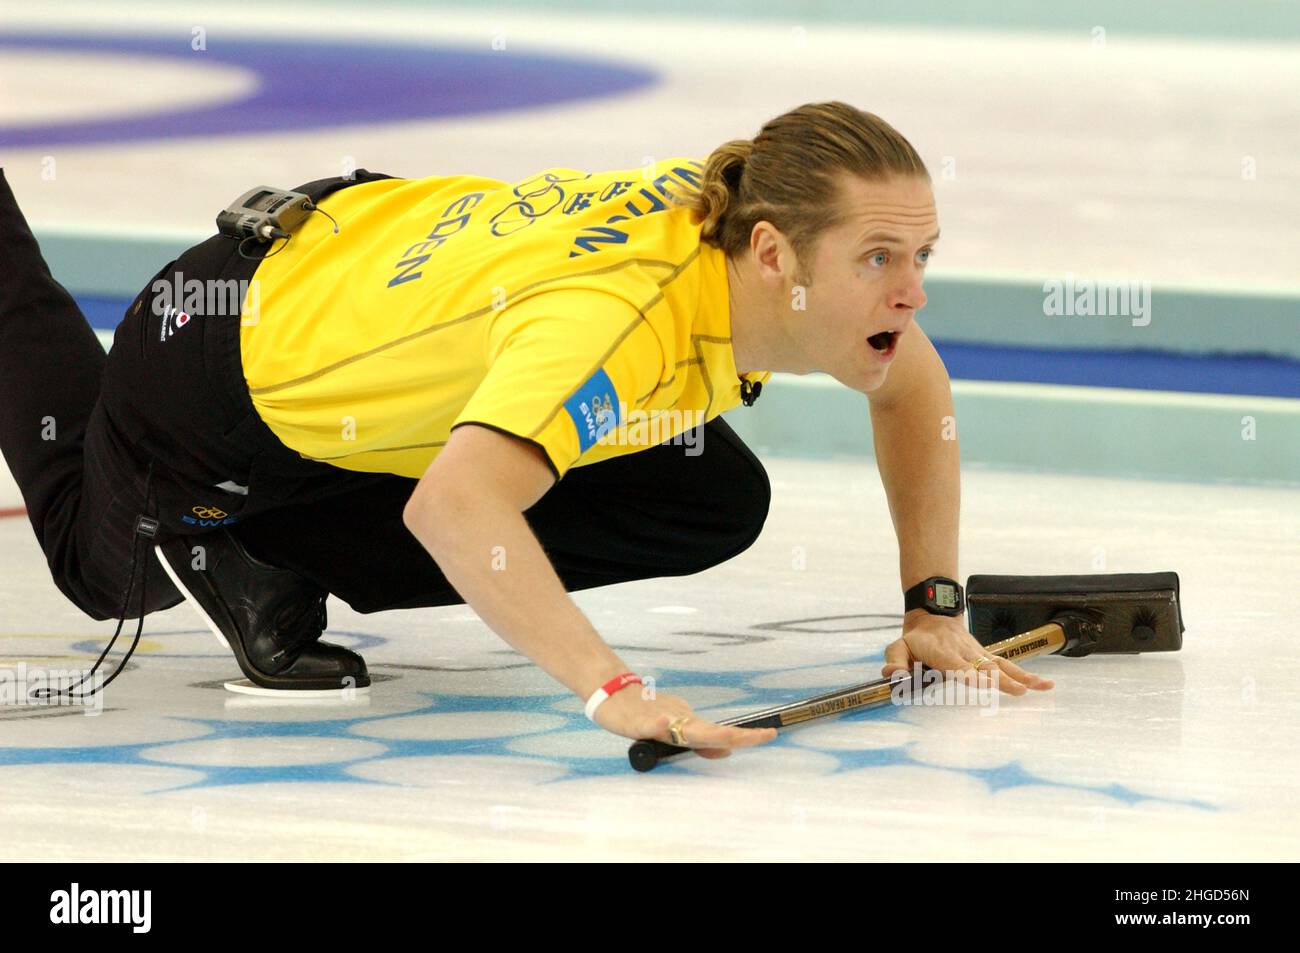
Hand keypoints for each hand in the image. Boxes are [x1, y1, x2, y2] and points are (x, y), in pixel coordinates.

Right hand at [592, 686, 776, 758]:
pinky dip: (655, 724)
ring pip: (682, 728)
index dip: (744, 736)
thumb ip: (700, 740)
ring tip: (729, 736)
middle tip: (764, 736)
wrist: (611, 690)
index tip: (769, 735)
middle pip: (707, 731)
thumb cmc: (645, 711)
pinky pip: (646, 725)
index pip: (720, 733)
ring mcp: (656, 719)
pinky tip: (663, 723)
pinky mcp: (634, 722)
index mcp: (687, 723)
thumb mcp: (675, 726)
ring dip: (704, 733)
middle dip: (735, 736)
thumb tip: (727, 752)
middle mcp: (677, 719)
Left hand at [882, 609, 1054, 695]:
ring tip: (1041, 687)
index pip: (956, 665)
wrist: (933, 617)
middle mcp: (964, 653)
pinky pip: (1008, 666)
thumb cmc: (915, 639)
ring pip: (1001, 665)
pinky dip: (1027, 675)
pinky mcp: (987, 656)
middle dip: (1001, 680)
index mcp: (942, 653)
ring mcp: (978, 654)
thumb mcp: (897, 647)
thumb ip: (894, 662)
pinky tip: (1045, 685)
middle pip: (984, 667)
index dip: (969, 674)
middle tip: (1018, 691)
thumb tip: (892, 677)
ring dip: (1021, 676)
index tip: (983, 683)